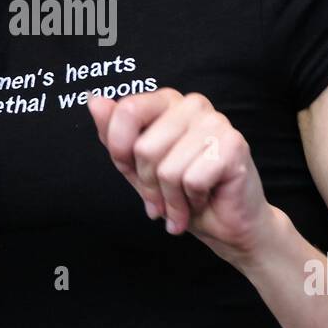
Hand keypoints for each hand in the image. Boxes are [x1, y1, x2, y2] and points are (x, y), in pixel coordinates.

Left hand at [86, 89, 278, 268]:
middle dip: (149, 185)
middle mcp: (193, 104)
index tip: (133, 172)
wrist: (227, 227)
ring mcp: (216, 122)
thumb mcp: (136, 167)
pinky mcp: (233, 145)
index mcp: (168, 102)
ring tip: (184, 203)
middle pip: (144, 148)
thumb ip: (114, 135)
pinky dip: (192, 200)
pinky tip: (205, 198)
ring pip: (167, 169)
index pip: (127, 111)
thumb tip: (94, 100)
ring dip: (171, 199)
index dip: (121, 151)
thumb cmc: (183, 195)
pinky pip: (190, 180)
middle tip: (163, 199)